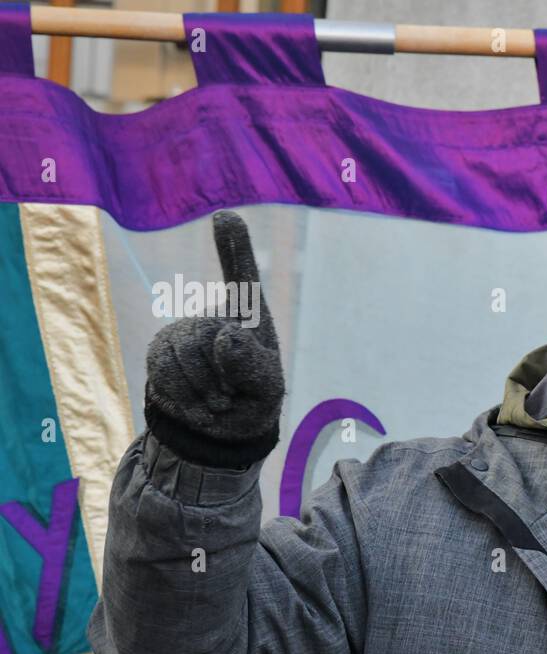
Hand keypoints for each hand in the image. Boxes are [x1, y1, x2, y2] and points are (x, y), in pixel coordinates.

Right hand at [144, 210, 285, 468]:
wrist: (222, 425)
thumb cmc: (254, 395)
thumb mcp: (267, 386)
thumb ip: (253, 363)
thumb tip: (224, 334)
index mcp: (248, 316)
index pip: (243, 278)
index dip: (234, 246)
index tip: (226, 215)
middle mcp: (214, 315)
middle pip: (208, 339)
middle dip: (222, 376)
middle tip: (233, 393)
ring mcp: (183, 330)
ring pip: (183, 356)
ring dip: (204, 390)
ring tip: (219, 400)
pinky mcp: (159, 349)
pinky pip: (164, 372)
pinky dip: (184, 397)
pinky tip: (198, 405)